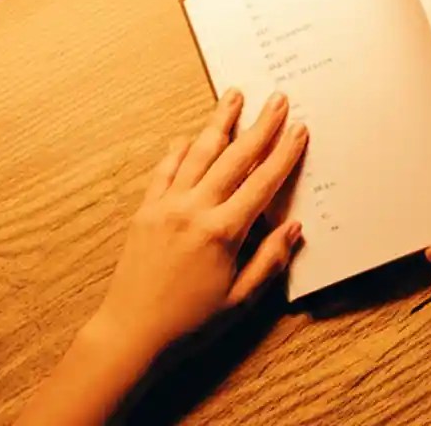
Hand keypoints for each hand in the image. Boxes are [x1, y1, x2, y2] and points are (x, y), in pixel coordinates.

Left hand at [88, 89, 307, 359]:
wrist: (131, 333)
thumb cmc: (189, 323)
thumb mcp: (240, 299)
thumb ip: (269, 260)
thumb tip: (292, 228)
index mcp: (222, 232)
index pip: (262, 183)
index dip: (284, 154)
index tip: (299, 130)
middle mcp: (194, 211)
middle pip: (235, 158)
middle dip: (260, 126)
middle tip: (276, 99)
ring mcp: (167, 207)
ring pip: (199, 154)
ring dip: (219, 123)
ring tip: (234, 97)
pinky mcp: (146, 212)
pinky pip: (165, 172)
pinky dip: (179, 151)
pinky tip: (189, 137)